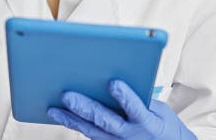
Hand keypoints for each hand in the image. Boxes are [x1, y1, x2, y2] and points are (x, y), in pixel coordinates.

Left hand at [47, 80, 196, 139]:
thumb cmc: (162, 124)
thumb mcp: (159, 110)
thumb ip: (140, 98)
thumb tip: (113, 81)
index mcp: (148, 123)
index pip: (136, 109)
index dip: (125, 97)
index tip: (113, 82)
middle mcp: (132, 136)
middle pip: (106, 122)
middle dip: (85, 108)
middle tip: (67, 95)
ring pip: (92, 131)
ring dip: (71, 119)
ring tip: (53, 109)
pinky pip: (90, 136)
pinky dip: (75, 125)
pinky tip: (62, 116)